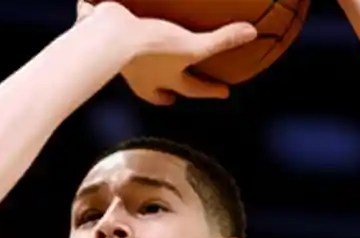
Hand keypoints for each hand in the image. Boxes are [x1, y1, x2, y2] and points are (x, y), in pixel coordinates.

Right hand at [77, 1, 257, 105]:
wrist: (109, 38)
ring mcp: (122, 63)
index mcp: (162, 81)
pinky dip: (110, 32)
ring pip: (134, 72)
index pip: (192, 89)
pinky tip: (109, 18)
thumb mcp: (192, 46)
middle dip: (164, 94)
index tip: (225, 92)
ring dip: (141, 71)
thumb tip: (252, 33)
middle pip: (156, 92)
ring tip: (147, 63)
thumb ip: (221, 41)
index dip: (209, 90)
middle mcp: (142, 76)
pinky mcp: (106, 42)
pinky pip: (111, 39)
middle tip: (171, 97)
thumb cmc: (152, 48)